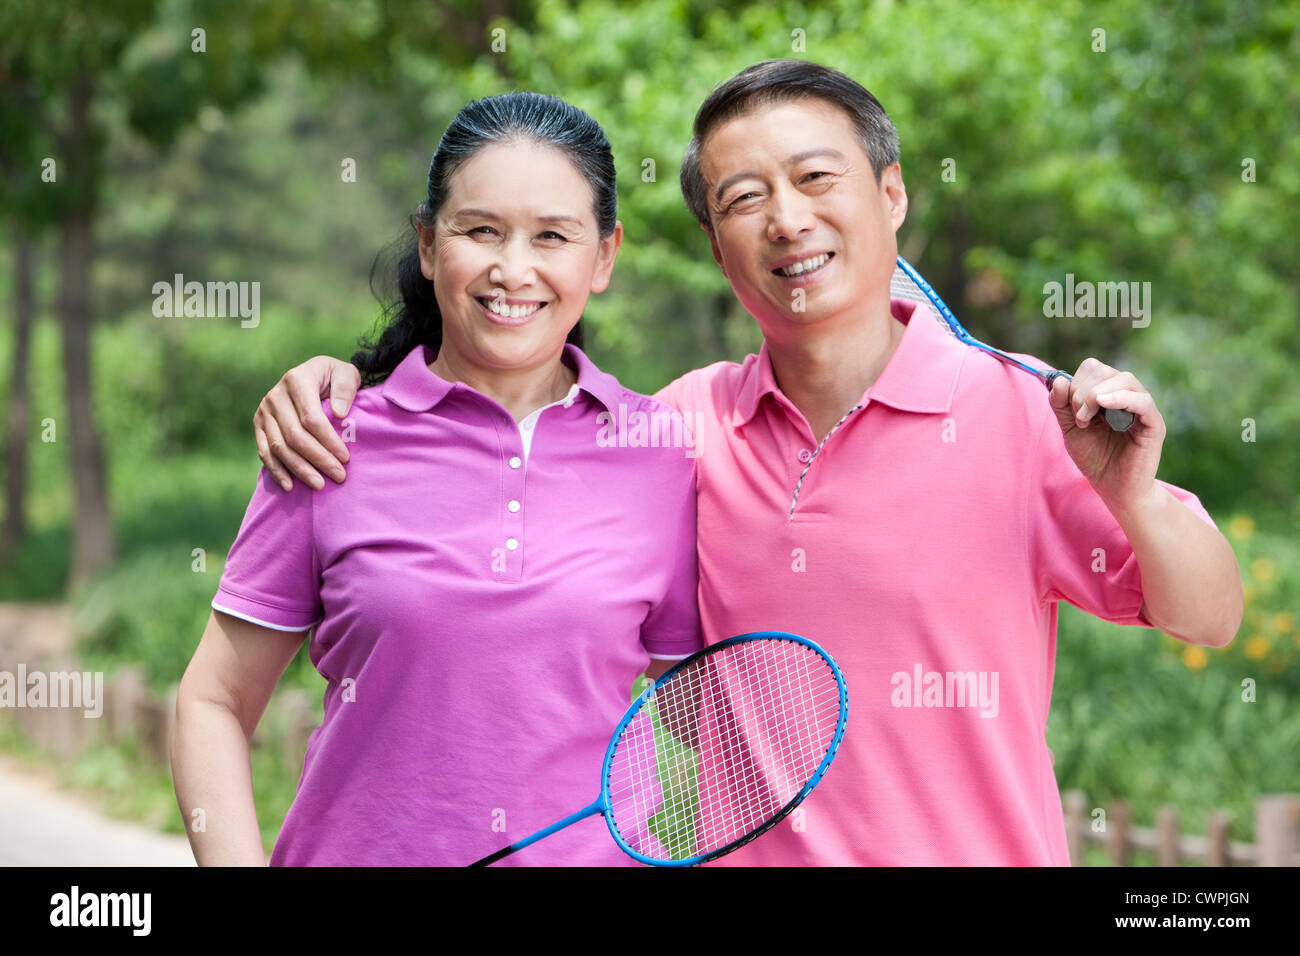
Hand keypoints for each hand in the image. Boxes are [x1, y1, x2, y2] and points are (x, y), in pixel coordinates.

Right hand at [253, 356, 360, 489]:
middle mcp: (275, 395)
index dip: (328, 440)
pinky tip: (290, 486)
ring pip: (279, 447)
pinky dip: (277, 471)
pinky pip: (264, 452)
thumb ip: (345, 388)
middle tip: (338, 476)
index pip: (311, 418)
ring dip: (299, 469)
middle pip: (295, 436)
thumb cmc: (333, 378)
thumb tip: (338, 413)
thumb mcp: (345, 373)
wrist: (312, 375)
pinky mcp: (258, 425)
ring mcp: (264, 411)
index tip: (345, 458)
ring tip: (319, 485)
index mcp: (296, 380)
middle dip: (318, 459)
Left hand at [1048, 358, 1165, 513]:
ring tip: (1086, 419)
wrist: (1114, 489)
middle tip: (1079, 419)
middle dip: (1083, 391)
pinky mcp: (1153, 424)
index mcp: (1108, 394)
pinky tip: (1104, 404)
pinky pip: (1142, 401)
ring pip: (1124, 380)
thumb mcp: (1071, 430)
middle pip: (1106, 371)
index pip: (1093, 368)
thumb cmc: (1095, 459)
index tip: (1070, 409)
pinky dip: (1122, 398)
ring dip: (1096, 395)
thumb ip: (1061, 406)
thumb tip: (1059, 380)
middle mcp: (1127, 396)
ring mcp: (1142, 408)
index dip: (1076, 382)